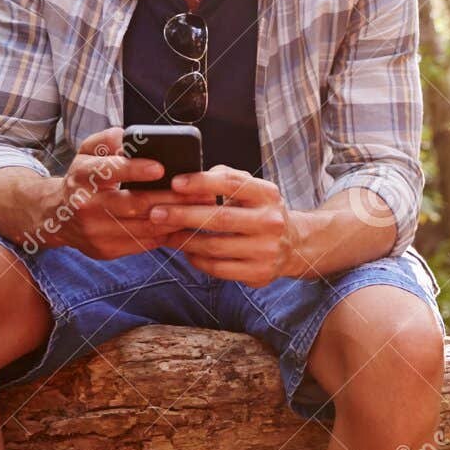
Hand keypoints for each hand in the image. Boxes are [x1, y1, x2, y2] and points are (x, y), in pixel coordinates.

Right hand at [40, 127, 210, 260]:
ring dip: (175, 218)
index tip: (161, 167)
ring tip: (199, 208)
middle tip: (200, 192)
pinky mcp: (105, 249)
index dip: (135, 170)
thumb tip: (129, 136)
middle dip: (171, 197)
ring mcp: (95, 230)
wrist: (56, 216)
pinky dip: (166, 234)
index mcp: (83, 175)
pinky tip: (183, 224)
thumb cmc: (83, 178)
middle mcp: (86, 205)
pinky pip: (142, 244)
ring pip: (143, 226)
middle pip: (134, 203)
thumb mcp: (88, 151)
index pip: (110, 171)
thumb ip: (108, 139)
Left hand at [149, 165, 296, 286]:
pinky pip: (218, 268)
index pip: (232, 183)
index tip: (175, 183)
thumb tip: (190, 176)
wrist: (293, 245)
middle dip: (183, 215)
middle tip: (155, 213)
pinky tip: (187, 251)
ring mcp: (266, 249)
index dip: (202, 182)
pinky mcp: (259, 272)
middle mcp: (271, 221)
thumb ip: (227, 178)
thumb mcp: (254, 190)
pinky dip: (197, 259)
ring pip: (215, 246)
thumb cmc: (261, 212)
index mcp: (268, 195)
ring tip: (166, 234)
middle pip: (220, 218)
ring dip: (184, 240)